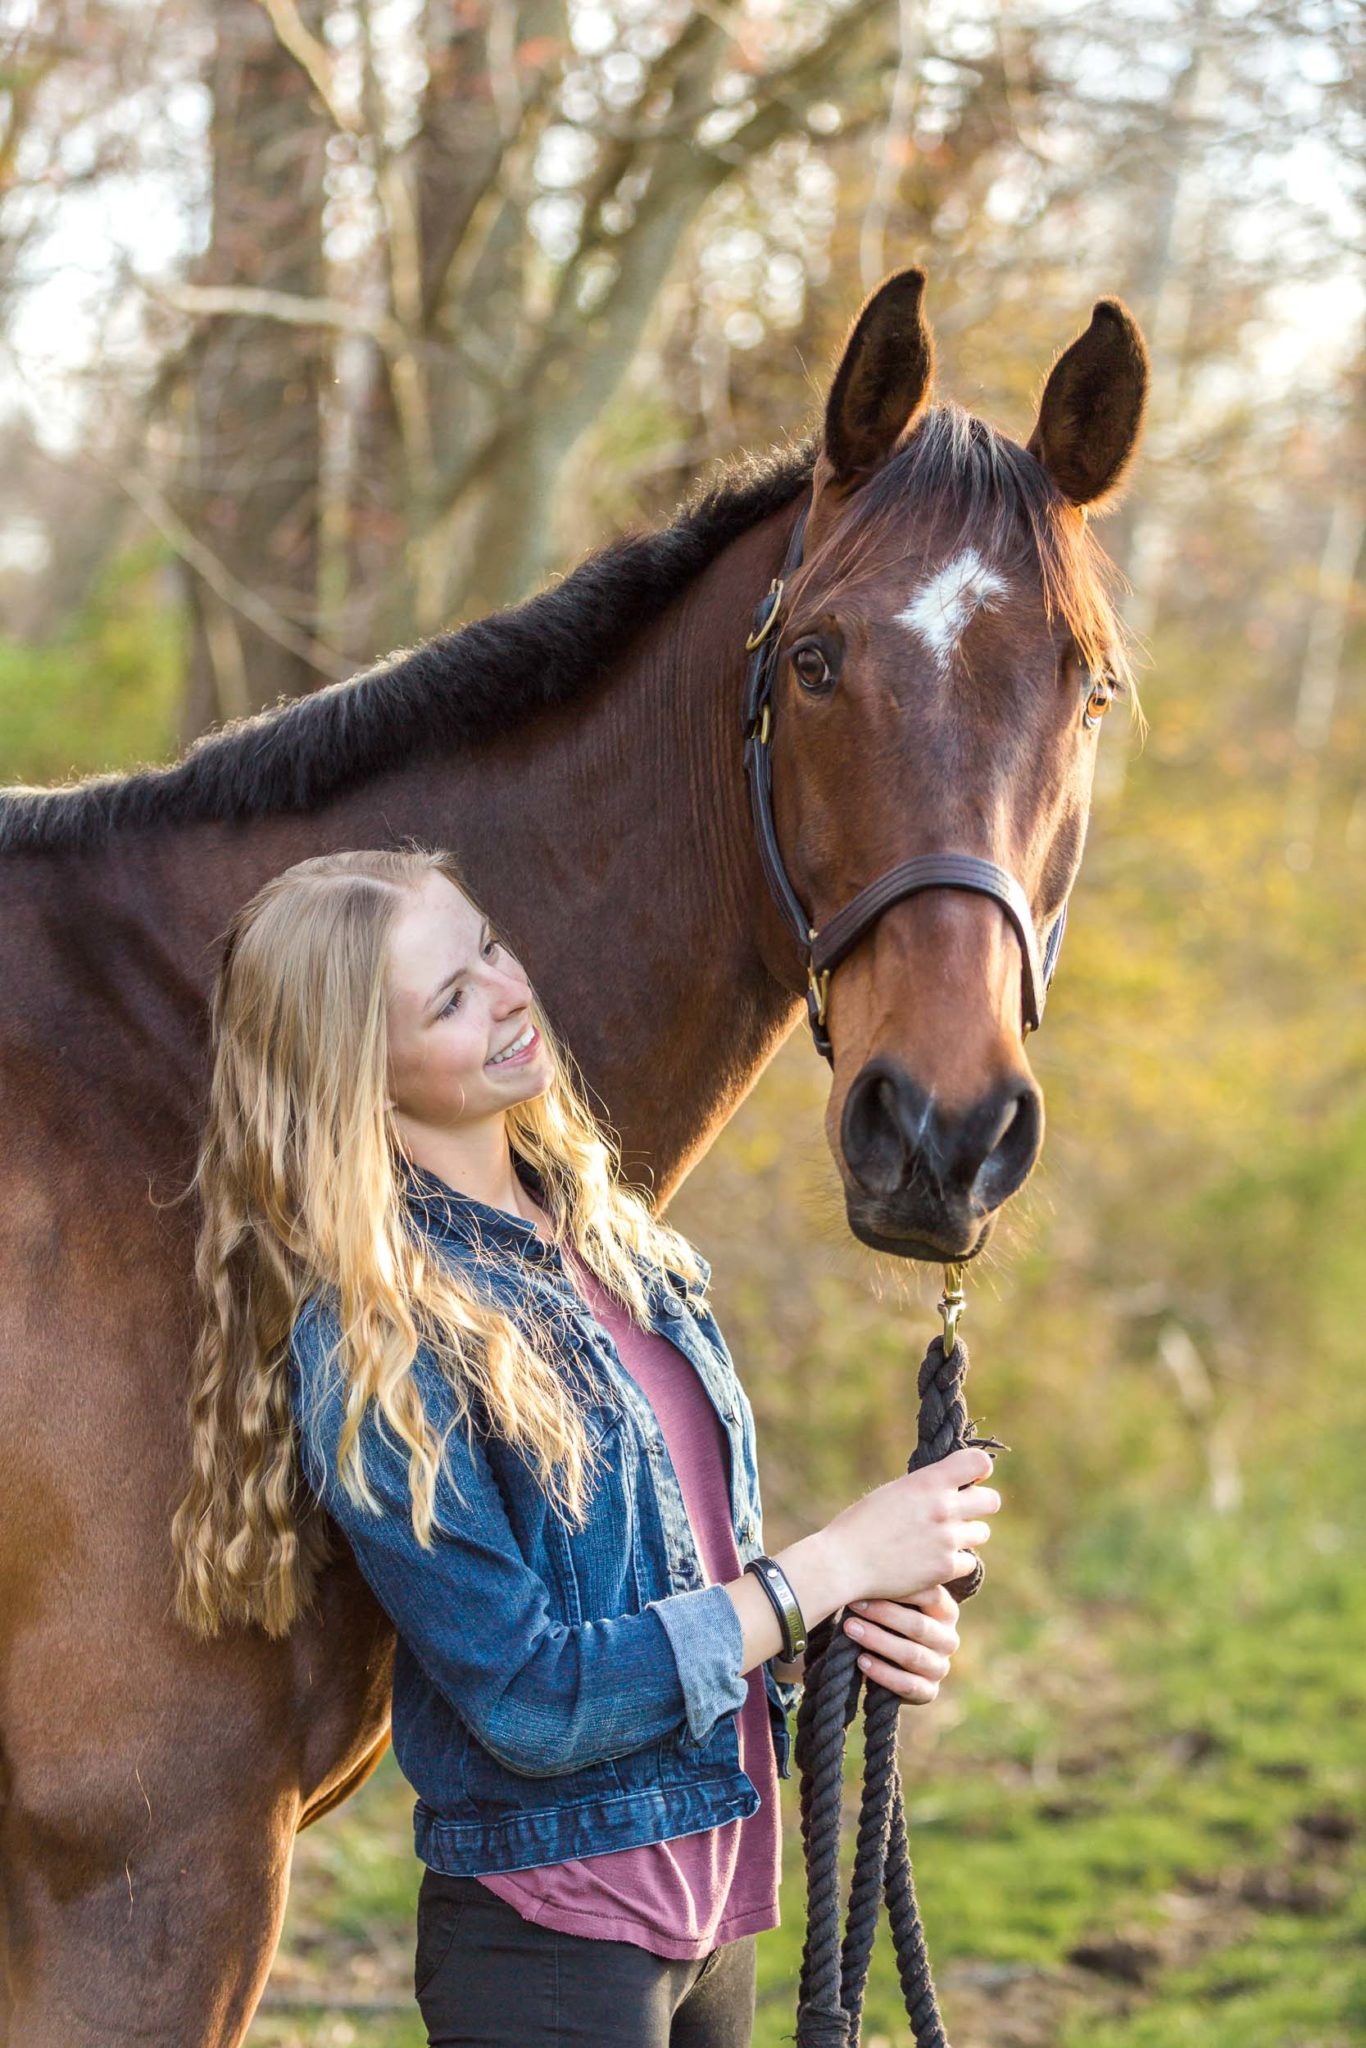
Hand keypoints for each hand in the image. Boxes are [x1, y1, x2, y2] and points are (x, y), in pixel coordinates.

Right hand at [819, 1445, 1000, 1605]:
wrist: (844, 1562)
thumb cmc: (861, 1523)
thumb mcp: (895, 1492)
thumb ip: (926, 1487)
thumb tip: (952, 1484)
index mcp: (928, 1481)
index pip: (979, 1463)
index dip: (978, 1470)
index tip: (968, 1480)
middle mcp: (942, 1507)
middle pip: (991, 1501)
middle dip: (979, 1505)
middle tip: (960, 1512)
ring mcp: (946, 1539)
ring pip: (982, 1532)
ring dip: (967, 1534)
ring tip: (943, 1538)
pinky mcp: (944, 1568)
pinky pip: (968, 1562)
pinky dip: (955, 1562)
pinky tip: (935, 1560)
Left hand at [839, 1583, 960, 1703]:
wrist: (886, 1658)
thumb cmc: (887, 1616)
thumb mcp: (894, 1599)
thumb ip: (893, 1582)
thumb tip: (869, 1552)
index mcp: (946, 1611)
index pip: (932, 1595)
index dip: (902, 1588)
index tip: (869, 1579)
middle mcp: (948, 1639)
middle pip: (919, 1626)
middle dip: (883, 1614)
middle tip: (853, 1604)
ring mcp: (940, 1667)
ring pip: (912, 1655)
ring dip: (878, 1641)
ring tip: (851, 1629)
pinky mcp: (928, 1692)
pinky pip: (909, 1686)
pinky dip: (884, 1673)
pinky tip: (862, 1661)